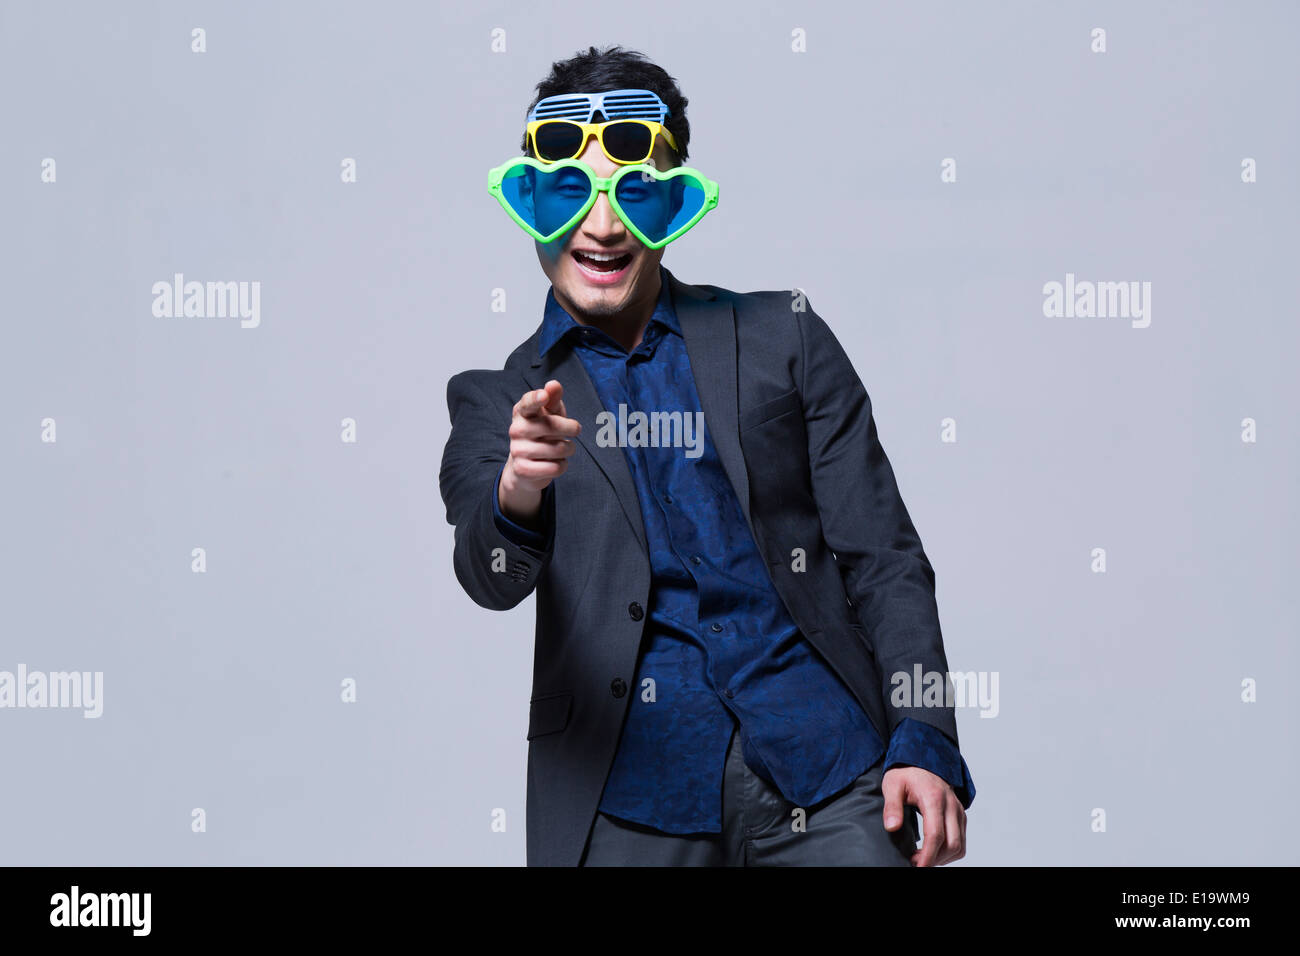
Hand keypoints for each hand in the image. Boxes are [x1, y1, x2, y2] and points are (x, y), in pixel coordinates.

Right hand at [499, 380, 580, 524]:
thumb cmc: (542, 433)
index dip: (536, 399)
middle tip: (576, 430)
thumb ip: (553, 398)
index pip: (528, 403)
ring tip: (563, 449)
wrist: (525, 467)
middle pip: (552, 426)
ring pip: (558, 449)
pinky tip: (556, 463)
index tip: (543, 396)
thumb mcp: (549, 414)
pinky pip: (555, 467)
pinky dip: (562, 465)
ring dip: (568, 449)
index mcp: (522, 412)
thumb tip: (553, 385)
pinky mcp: (522, 469)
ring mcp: (517, 450)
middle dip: (571, 428)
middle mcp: (516, 430)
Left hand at [882, 766, 965, 866]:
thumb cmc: (906, 773)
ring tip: (923, 858)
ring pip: (960, 846)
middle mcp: (951, 805)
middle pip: (952, 844)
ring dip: (943, 858)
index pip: (936, 834)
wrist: (922, 759)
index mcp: (934, 798)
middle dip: (935, 859)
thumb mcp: (892, 785)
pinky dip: (950, 852)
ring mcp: (958, 811)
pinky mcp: (960, 815)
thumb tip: (892, 828)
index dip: (927, 856)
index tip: (916, 866)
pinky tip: (933, 851)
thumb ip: (892, 807)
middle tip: (915, 862)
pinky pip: (961, 841)